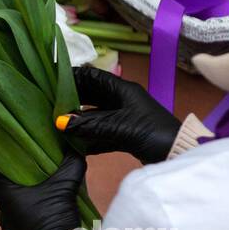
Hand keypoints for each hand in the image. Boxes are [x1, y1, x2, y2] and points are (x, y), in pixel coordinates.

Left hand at [0, 154, 85, 229]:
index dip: (6, 152)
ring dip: (30, 192)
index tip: (16, 142)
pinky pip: (23, 216)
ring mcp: (9, 225)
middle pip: (9, 182)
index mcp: (4, 193)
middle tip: (38, 158)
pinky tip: (49, 204)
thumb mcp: (64, 189)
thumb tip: (76, 151)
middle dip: (24, 171)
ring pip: (17, 200)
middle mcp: (1, 208)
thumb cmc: (53, 220)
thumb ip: (70, 167)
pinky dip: (34, 208)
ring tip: (47, 182)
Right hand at [60, 66, 181, 163]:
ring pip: (95, 116)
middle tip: (50, 105)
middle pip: (92, 96)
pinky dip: (90, 137)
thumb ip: (89, 125)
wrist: (178, 153)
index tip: (52, 81)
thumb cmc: (152, 132)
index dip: (73, 76)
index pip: (93, 76)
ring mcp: (124, 118)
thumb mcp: (119, 126)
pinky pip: (102, 133)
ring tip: (58, 125)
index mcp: (123, 89)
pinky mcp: (126, 135)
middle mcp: (122, 100)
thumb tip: (60, 122)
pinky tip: (76, 145)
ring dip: (79, 121)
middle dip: (72, 100)